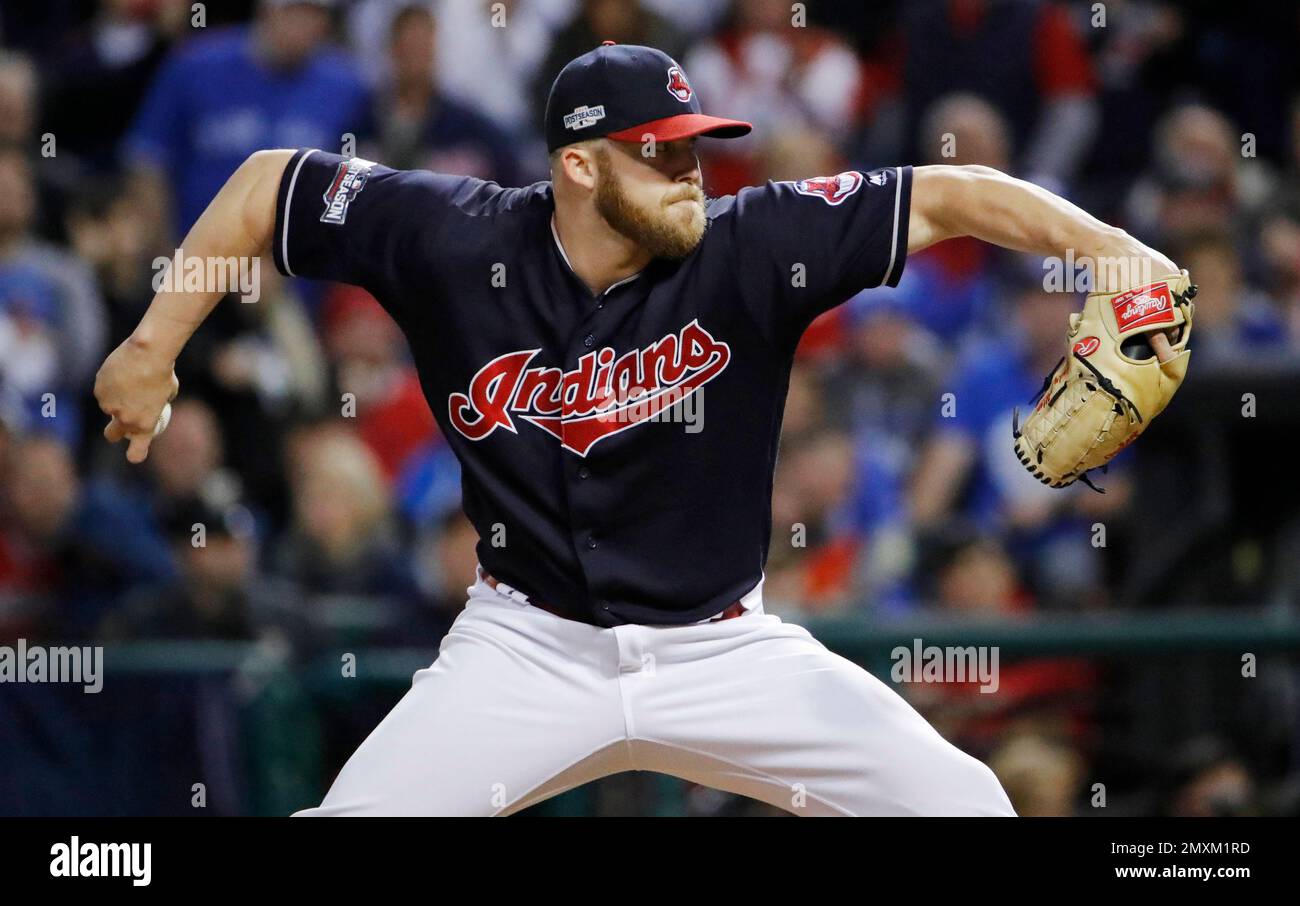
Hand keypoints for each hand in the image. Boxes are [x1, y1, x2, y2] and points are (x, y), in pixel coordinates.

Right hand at [93, 334, 178, 463]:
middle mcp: (125, 419)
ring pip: (107, 407)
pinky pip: (102, 392)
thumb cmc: (163, 370)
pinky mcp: (99, 392)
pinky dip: (108, 385)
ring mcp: (109, 406)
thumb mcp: (168, 391)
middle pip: (111, 435)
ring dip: (114, 399)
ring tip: (128, 380)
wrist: (147, 354)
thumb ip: (158, 402)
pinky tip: (119, 373)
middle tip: (118, 420)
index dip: (135, 453)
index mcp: (145, 424)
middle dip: (113, 432)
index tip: (134, 453)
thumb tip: (156, 401)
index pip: (136, 451)